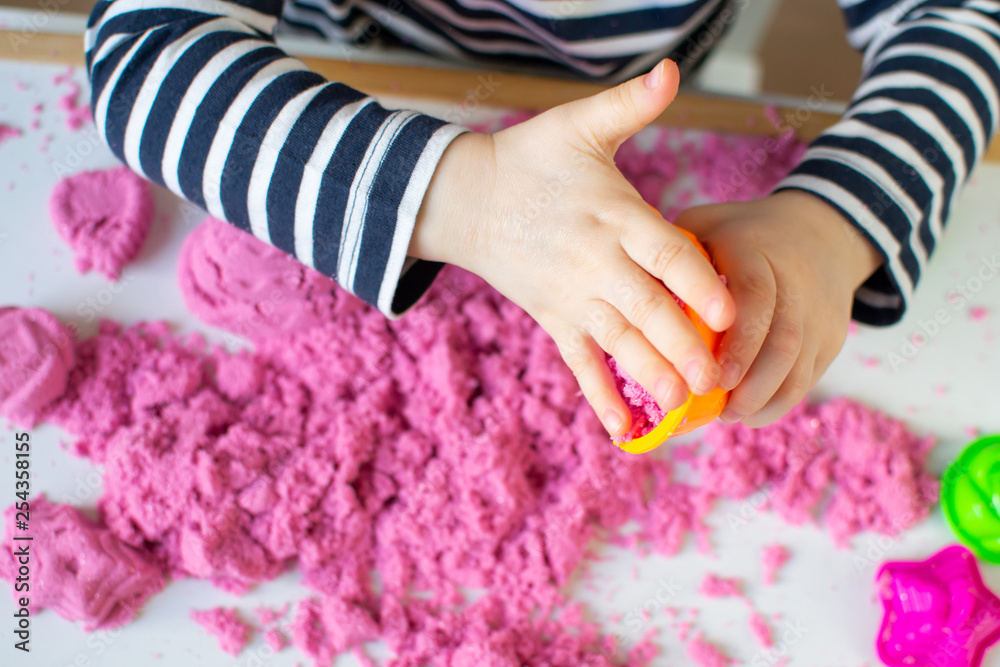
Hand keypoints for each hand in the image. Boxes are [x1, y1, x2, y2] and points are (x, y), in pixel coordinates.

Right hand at [411, 60, 735, 436]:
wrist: (466, 199)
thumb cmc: (531, 159)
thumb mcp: (580, 125)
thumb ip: (630, 103)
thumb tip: (671, 70)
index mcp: (612, 214)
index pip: (662, 251)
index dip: (696, 281)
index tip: (728, 309)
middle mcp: (595, 261)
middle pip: (645, 309)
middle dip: (682, 345)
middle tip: (715, 378)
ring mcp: (572, 295)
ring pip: (618, 342)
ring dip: (649, 375)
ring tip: (681, 408)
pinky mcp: (553, 318)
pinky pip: (579, 362)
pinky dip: (600, 395)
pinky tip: (623, 429)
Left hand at [674, 190, 883, 426]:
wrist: (818, 233)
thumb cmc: (739, 236)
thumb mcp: (704, 227)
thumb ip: (669, 256)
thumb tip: (627, 301)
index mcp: (754, 250)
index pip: (754, 295)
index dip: (738, 339)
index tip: (714, 374)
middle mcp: (794, 280)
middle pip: (782, 337)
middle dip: (750, 378)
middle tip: (715, 404)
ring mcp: (817, 310)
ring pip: (798, 363)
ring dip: (763, 396)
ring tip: (728, 415)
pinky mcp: (830, 336)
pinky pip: (809, 376)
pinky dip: (779, 401)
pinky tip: (749, 412)